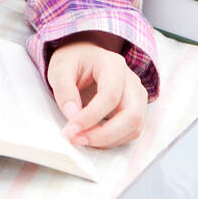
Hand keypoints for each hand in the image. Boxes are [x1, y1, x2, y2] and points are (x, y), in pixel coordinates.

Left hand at [47, 31, 146, 148]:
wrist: (84, 58)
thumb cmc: (74, 61)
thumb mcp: (60, 69)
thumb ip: (64, 90)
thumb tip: (73, 115)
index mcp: (114, 64)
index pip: (110, 95)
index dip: (91, 116)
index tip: (71, 128)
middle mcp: (131, 80)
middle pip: (131, 115)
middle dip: (105, 135)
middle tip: (78, 139)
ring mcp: (137, 96)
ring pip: (134, 127)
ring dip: (108, 140)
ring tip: (82, 139)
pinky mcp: (135, 110)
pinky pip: (131, 131)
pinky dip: (112, 140)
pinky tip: (92, 137)